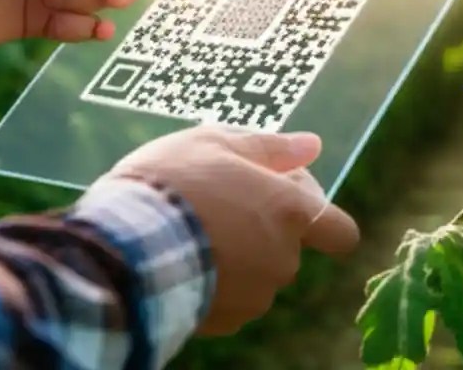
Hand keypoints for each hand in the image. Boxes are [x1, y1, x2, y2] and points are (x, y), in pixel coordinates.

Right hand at [94, 126, 360, 335]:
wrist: (122, 247)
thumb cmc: (171, 182)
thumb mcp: (215, 143)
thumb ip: (270, 147)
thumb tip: (312, 145)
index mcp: (290, 212)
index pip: (341, 232)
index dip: (321, 217)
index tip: (288, 200)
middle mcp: (283, 258)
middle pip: (290, 246)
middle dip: (265, 226)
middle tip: (220, 202)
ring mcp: (255, 295)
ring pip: (259, 272)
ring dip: (239, 254)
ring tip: (192, 229)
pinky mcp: (225, 320)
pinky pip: (231, 297)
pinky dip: (215, 280)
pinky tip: (183, 258)